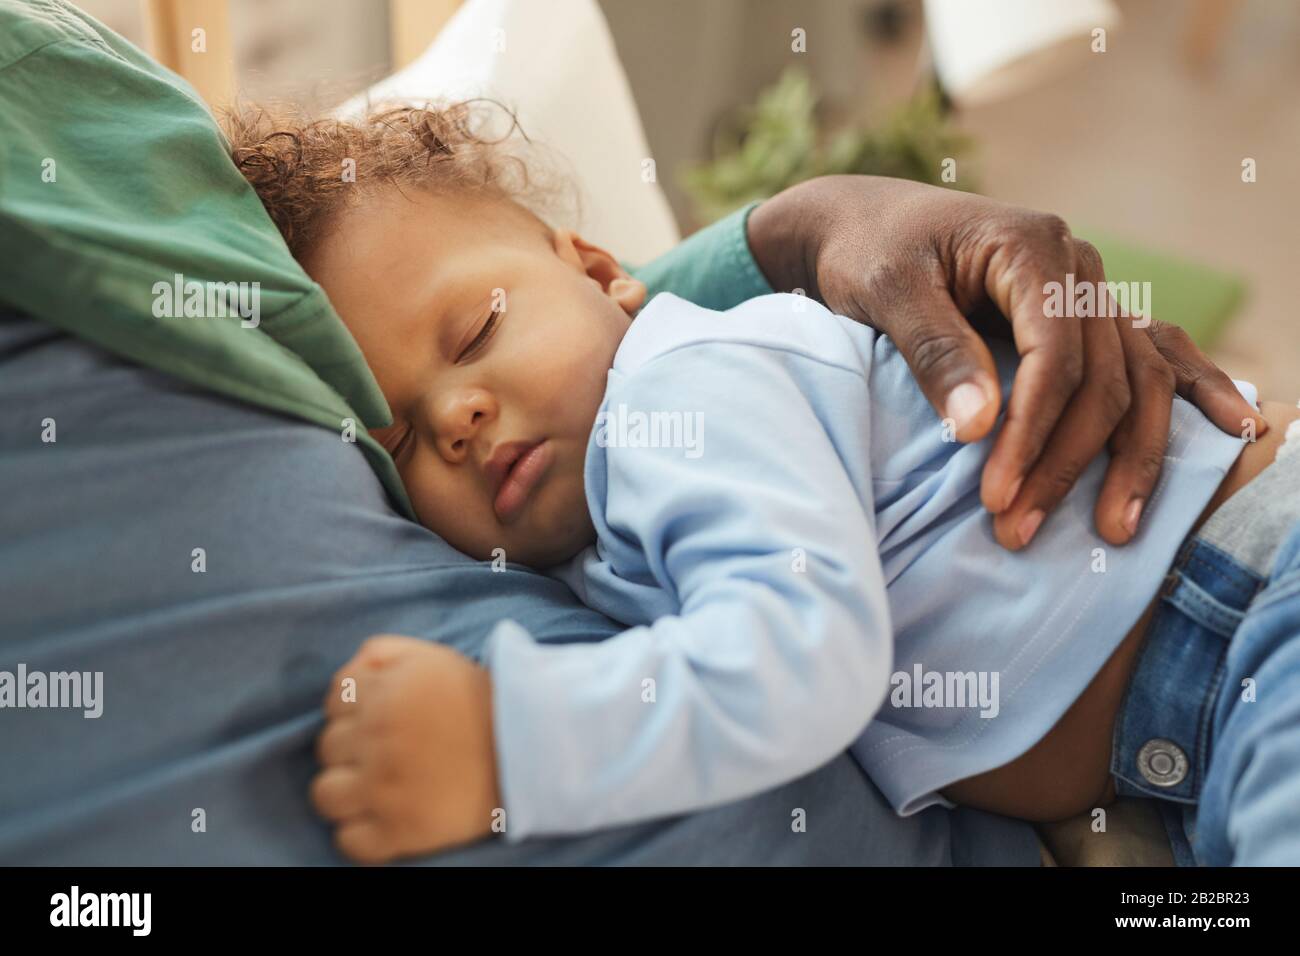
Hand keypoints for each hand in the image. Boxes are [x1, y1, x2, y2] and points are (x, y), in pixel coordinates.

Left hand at [311, 635, 501, 863]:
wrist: (530, 749)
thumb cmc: (480, 700)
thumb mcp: (432, 657)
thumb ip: (381, 653)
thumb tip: (347, 675)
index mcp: (384, 694)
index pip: (334, 702)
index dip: (354, 709)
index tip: (379, 719)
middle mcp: (378, 740)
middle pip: (328, 747)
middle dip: (352, 748)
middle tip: (387, 752)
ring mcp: (386, 789)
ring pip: (326, 794)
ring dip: (346, 791)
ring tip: (376, 788)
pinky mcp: (400, 831)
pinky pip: (349, 841)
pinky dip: (360, 834)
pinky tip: (384, 819)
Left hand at [748, 176, 1264, 548]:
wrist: (863, 225)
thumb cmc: (867, 254)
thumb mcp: (886, 293)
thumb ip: (934, 352)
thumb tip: (978, 426)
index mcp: (1031, 249)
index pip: (1056, 355)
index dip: (1033, 432)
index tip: (997, 494)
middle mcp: (1075, 267)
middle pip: (1103, 377)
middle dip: (1066, 462)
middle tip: (1016, 530)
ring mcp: (1089, 290)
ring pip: (1137, 378)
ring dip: (1128, 457)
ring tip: (1114, 530)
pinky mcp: (1084, 315)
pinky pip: (1154, 353)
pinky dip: (1193, 391)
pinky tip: (1237, 428)